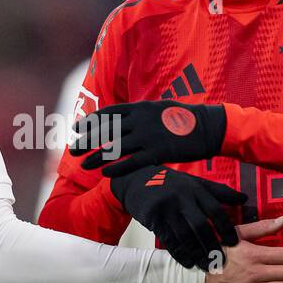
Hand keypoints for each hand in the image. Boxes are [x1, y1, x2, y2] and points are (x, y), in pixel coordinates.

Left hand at [72, 100, 226, 176]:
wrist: (208, 127)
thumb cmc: (184, 119)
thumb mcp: (159, 108)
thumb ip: (141, 112)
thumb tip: (126, 115)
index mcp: (140, 107)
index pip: (109, 113)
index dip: (91, 121)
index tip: (78, 129)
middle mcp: (141, 120)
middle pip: (107, 130)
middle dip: (88, 140)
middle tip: (74, 149)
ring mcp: (148, 136)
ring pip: (116, 147)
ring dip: (98, 156)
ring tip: (84, 164)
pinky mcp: (158, 152)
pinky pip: (132, 162)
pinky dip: (117, 168)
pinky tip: (106, 175)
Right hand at [108, 165, 245, 269]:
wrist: (139, 179)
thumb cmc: (173, 183)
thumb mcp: (196, 183)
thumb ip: (219, 192)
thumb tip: (244, 199)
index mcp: (196, 189)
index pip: (216, 210)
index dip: (226, 228)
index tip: (235, 243)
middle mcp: (182, 198)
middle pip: (201, 225)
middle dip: (212, 245)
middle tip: (221, 261)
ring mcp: (166, 208)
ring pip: (184, 235)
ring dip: (197, 253)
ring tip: (206, 266)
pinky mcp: (153, 217)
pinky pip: (168, 239)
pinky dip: (179, 253)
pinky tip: (187, 262)